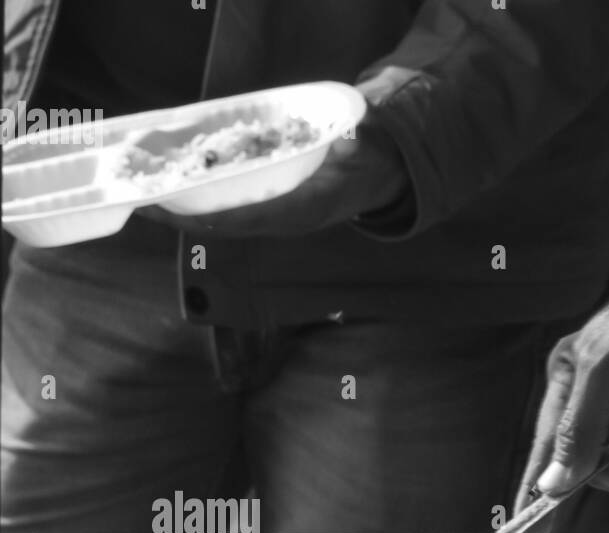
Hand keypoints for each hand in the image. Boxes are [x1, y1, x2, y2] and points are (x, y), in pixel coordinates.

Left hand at [137, 102, 410, 238]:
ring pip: (223, 220)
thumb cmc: (365, 153)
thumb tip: (348, 143)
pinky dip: (200, 203)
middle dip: (182, 218)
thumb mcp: (361, 145)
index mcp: (306, 207)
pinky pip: (230, 211)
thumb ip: (350, 144)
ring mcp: (277, 216)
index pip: (251, 217)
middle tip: (141, 202)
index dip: (209, 214)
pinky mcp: (271, 208)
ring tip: (147, 196)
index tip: (173, 206)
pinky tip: (175, 188)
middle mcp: (286, 218)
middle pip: (225, 224)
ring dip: (185, 213)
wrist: (378, 171)